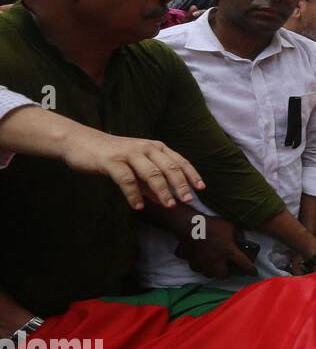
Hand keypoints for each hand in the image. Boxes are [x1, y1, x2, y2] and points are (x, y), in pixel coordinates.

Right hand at [64, 130, 203, 210]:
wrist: (80, 142)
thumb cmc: (112, 155)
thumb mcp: (136, 165)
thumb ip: (149, 181)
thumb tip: (164, 199)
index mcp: (155, 147)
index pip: (179, 161)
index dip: (191, 175)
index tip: (201, 189)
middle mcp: (146, 148)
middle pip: (169, 168)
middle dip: (181, 185)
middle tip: (188, 201)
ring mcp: (129, 153)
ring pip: (152, 173)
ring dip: (162, 192)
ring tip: (169, 206)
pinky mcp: (112, 161)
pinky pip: (127, 180)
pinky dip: (134, 195)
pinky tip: (138, 207)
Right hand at [176, 216, 255, 278]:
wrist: (190, 225)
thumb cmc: (212, 224)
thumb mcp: (230, 226)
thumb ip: (237, 235)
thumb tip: (240, 240)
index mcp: (229, 251)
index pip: (244, 264)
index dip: (251, 270)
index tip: (254, 273)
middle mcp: (217, 260)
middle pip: (224, 275)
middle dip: (227, 272)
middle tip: (228, 266)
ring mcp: (204, 263)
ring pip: (210, 274)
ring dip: (214, 271)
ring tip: (215, 264)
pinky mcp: (192, 262)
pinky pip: (198, 269)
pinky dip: (200, 266)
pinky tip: (202, 260)